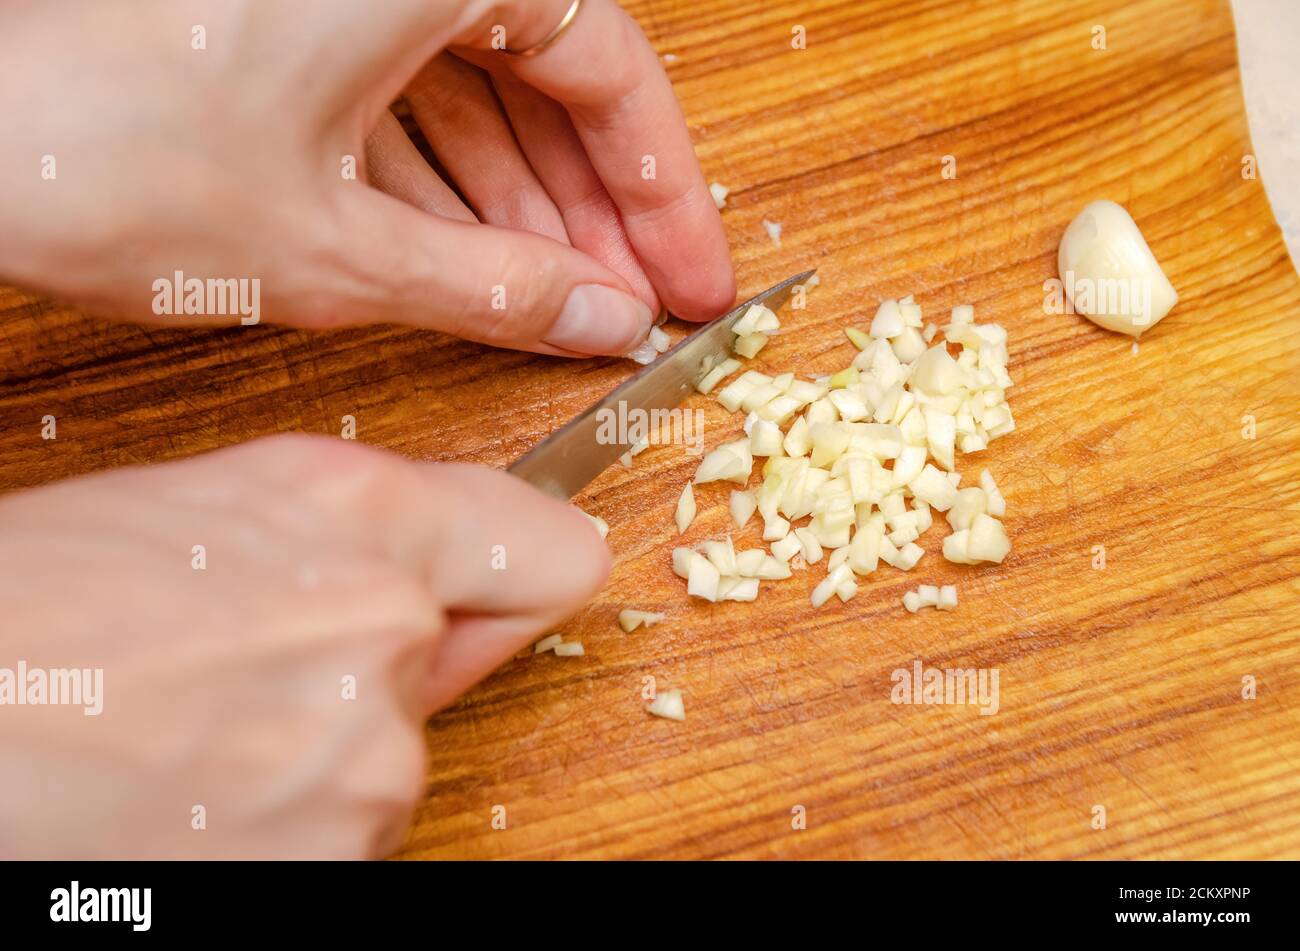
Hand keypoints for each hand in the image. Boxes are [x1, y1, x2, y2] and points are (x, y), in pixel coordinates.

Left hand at [0, 0, 734, 355]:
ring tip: (563, 303)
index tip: (693, 277)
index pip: (610, 65)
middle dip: (595, 206)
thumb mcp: (338, 248)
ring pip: (478, 88)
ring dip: (524, 202)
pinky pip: (404, 93)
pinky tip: (478, 261)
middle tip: (633, 305)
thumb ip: (498, 286)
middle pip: (550, 76)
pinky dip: (445, 180)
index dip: (663, 191)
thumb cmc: (105, 152)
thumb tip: (604, 319)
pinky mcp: (284, 18)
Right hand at [0, 435, 608, 857]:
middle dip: (382, 666)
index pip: (549, 548)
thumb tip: (413, 578)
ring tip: (188, 733)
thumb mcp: (190, 513)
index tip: (504, 581)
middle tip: (255, 668)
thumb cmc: (25, 610)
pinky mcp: (338, 859)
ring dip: (317, 747)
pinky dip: (284, 816)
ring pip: (389, 752)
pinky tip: (186, 794)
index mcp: (356, 515)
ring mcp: (366, 761)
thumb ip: (333, 538)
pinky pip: (344, 828)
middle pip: (453, 661)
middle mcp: (386, 631)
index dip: (527, 565)